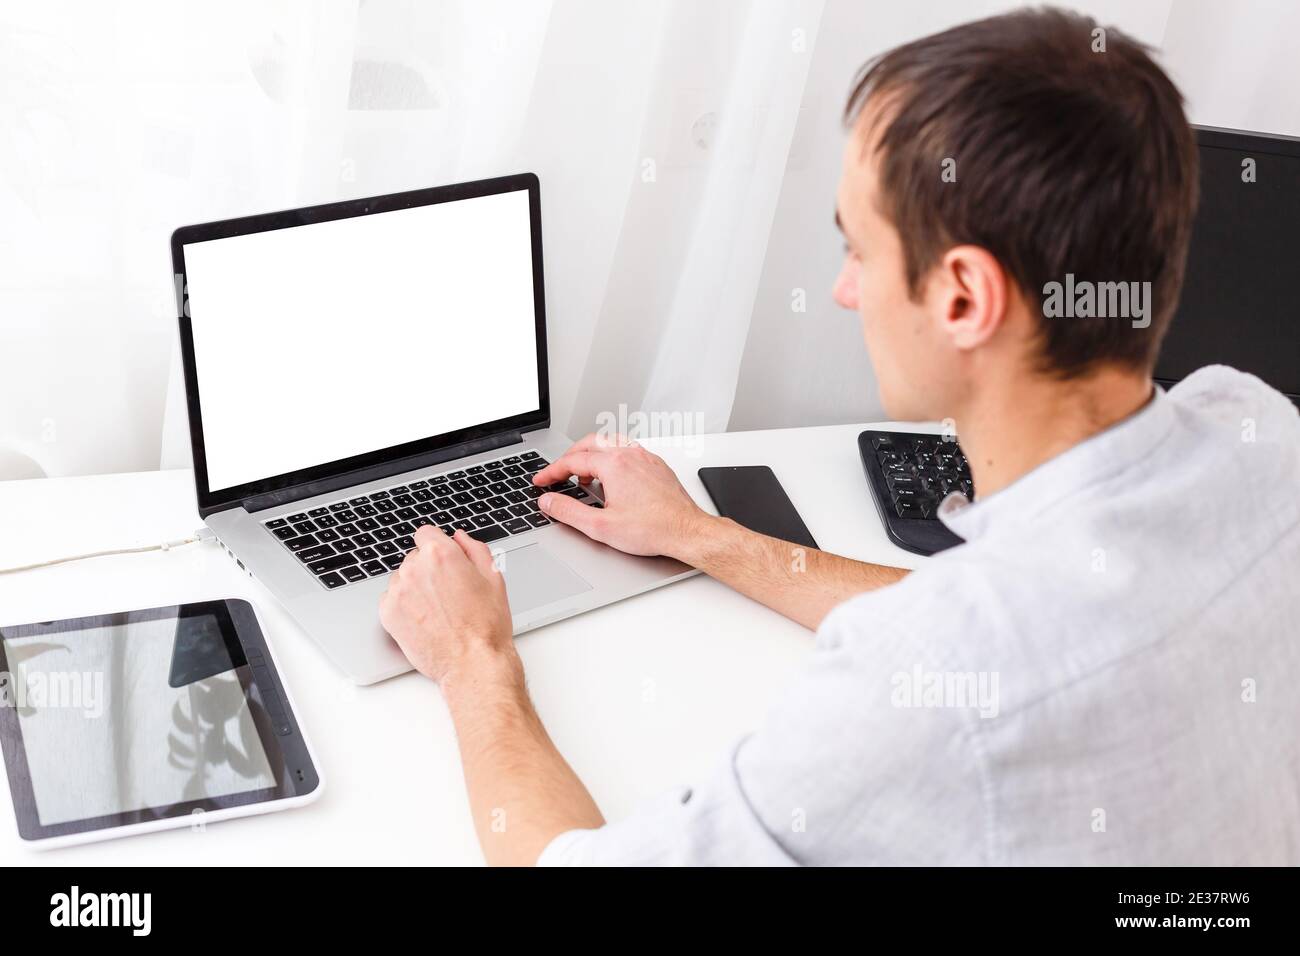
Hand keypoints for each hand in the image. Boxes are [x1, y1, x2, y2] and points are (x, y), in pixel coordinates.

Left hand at [379, 526, 518, 683]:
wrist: (472, 662)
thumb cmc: (486, 625)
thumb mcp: (493, 578)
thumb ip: (475, 549)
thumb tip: (460, 537)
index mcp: (441, 554)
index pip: (426, 533)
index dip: (437, 546)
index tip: (443, 560)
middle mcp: (415, 568)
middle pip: (414, 557)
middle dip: (428, 569)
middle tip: (447, 592)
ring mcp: (398, 591)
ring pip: (402, 578)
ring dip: (414, 587)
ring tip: (437, 609)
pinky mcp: (388, 613)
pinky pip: (391, 599)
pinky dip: (404, 606)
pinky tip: (424, 618)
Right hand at [531, 434, 711, 561]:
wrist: (686, 531)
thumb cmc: (653, 529)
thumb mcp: (600, 526)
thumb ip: (569, 511)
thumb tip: (548, 502)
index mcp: (614, 465)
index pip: (573, 461)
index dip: (552, 471)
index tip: (542, 481)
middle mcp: (630, 454)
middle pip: (589, 443)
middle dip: (569, 458)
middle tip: (558, 474)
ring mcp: (645, 457)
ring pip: (610, 443)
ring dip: (591, 455)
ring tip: (583, 476)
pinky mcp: (656, 465)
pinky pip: (628, 450)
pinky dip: (611, 458)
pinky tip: (611, 477)